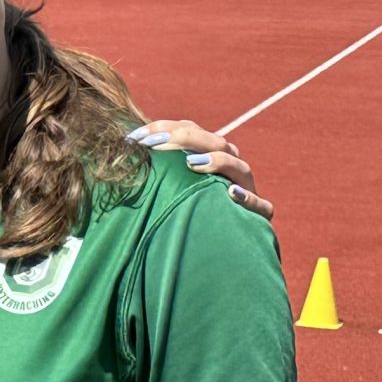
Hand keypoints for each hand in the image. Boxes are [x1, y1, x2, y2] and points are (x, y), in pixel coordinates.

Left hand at [128, 121, 269, 220]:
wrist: (219, 253)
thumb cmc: (184, 217)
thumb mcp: (165, 191)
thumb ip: (152, 171)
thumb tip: (121, 151)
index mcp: (208, 157)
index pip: (190, 130)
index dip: (163, 128)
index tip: (135, 136)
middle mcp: (230, 170)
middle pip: (216, 143)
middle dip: (185, 138)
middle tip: (154, 143)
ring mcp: (248, 191)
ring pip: (240, 169)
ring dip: (218, 162)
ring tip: (192, 163)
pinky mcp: (260, 216)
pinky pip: (261, 205)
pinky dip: (247, 198)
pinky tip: (231, 194)